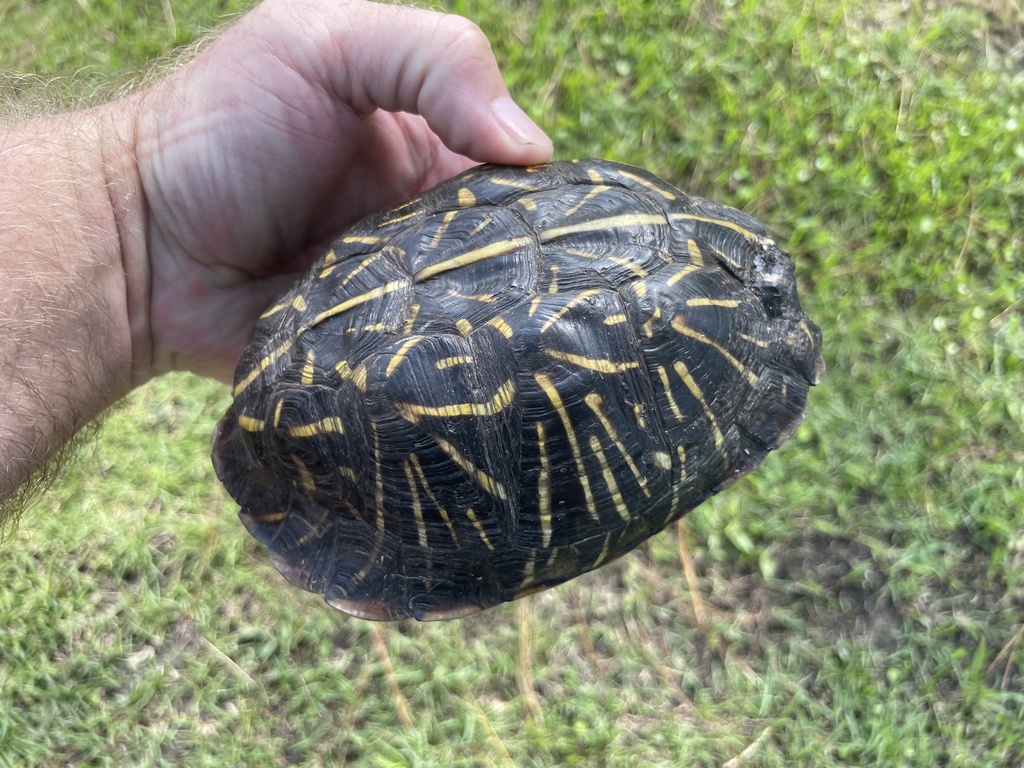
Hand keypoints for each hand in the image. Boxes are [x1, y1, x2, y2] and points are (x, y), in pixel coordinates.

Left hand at [130, 0, 551, 382]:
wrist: (135, 241)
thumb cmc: (220, 127)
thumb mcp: (322, 44)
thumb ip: (435, 61)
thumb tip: (534, 147)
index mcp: (430, 148)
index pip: (522, 172)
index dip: (549, 191)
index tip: (565, 220)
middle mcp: (427, 224)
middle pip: (514, 253)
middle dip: (531, 269)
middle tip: (551, 289)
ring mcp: (406, 295)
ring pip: (483, 317)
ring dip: (495, 323)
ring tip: (522, 337)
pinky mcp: (379, 356)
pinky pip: (432, 367)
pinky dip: (451, 368)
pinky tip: (478, 376)